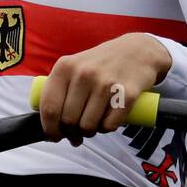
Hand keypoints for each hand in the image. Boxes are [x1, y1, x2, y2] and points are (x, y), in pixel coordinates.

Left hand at [37, 33, 171, 145]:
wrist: (137, 50)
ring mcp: (106, 83)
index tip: (55, 136)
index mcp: (65, 67)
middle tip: (78, 131)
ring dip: (90, 131)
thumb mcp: (74, 66)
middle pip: (68, 121)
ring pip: (88, 126)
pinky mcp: (127, 94)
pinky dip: (107, 128)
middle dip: (72, 132)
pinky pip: (109, 125)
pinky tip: (109, 118)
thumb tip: (50, 126)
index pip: (49, 108)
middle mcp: (83, 74)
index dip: (50, 129)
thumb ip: (59, 91)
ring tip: (94, 122)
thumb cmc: (101, 63)